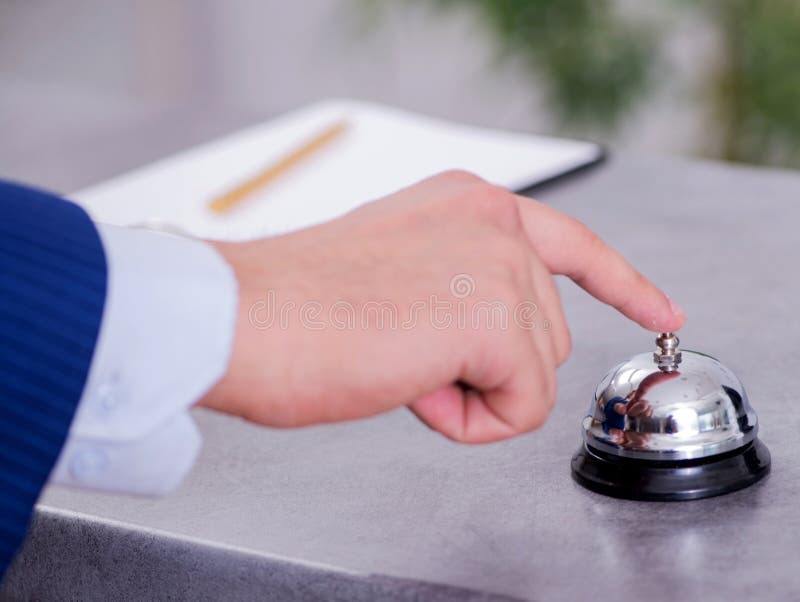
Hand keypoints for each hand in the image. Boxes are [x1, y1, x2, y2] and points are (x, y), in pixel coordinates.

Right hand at [199, 171, 683, 442]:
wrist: (242, 317)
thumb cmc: (294, 304)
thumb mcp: (397, 266)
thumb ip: (457, 283)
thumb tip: (490, 337)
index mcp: (465, 203)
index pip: (569, 244)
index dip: (621, 284)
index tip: (660, 309)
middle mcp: (492, 221)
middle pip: (544, 332)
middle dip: (482, 363)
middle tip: (399, 349)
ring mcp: (499, 264)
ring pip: (534, 373)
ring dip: (469, 389)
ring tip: (395, 361)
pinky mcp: (496, 317)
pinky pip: (521, 407)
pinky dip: (468, 420)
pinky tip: (409, 385)